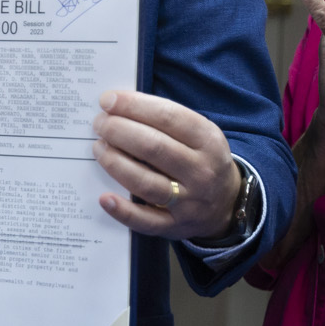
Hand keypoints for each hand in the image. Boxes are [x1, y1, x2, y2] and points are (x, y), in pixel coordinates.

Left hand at [92, 89, 241, 240]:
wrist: (226, 204)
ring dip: (115, 163)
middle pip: (153, 147)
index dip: (134, 106)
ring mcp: (188, 201)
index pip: (168, 117)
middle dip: (119, 131)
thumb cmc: (201, 160)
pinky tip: (104, 198)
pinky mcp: (174, 226)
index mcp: (207, 140)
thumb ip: (167, 121)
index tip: (108, 100)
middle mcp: (200, 170)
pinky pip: (145, 221)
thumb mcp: (199, 135)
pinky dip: (122, 210)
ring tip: (98, 148)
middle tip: (99, 123)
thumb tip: (120, 106)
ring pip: (146, 182)